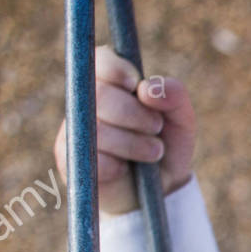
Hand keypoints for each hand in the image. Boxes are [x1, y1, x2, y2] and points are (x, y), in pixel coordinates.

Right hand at [53, 44, 196, 214]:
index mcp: (110, 83)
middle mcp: (86, 102)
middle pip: (101, 94)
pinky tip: (124, 169)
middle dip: (136, 114)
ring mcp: (74, 129)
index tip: (136, 85)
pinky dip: (117, 165)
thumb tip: (148, 89)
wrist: (159, 191)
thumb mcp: (181, 120)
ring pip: (98, 129)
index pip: (101, 60)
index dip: (117, 70)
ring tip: (153, 152)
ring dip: (133, 143)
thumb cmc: (166, 145)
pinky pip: (92, 157)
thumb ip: (174, 96)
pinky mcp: (69, 159)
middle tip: (156, 127)